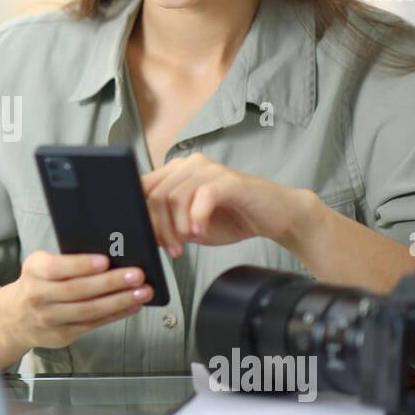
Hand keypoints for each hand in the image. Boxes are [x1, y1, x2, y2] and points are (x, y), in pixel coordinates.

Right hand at [0, 251, 154, 367]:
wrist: (15, 318)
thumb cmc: (37, 284)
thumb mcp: (41, 265)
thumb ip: (67, 262)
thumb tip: (111, 255)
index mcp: (34, 271)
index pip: (57, 268)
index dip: (82, 265)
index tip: (105, 260)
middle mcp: (38, 296)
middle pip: (78, 290)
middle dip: (111, 283)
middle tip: (136, 275)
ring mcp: (50, 318)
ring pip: (89, 310)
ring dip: (120, 301)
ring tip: (142, 292)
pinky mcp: (62, 335)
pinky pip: (93, 324)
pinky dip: (116, 314)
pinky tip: (132, 306)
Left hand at [140, 153, 313, 255]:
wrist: (275, 216)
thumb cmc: (232, 218)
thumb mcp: (191, 226)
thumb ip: (167, 225)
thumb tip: (141, 233)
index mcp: (176, 172)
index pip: (143, 188)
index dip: (140, 215)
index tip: (146, 240)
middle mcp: (190, 165)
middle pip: (156, 194)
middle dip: (159, 227)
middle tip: (172, 249)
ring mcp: (210, 169)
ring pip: (175, 197)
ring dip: (176, 228)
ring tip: (184, 247)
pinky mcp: (229, 180)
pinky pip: (203, 196)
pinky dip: (197, 219)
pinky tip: (201, 234)